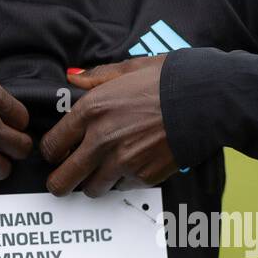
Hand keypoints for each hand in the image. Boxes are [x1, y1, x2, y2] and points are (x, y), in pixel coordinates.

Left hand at [38, 55, 179, 197]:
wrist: (207, 101)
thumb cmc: (169, 80)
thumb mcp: (128, 68)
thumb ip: (95, 77)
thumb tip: (72, 78)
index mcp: (92, 111)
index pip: (52, 145)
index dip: (50, 152)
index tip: (55, 152)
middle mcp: (102, 140)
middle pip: (63, 179)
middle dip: (58, 182)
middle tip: (61, 181)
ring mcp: (123, 162)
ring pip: (91, 189)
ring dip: (92, 182)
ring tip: (99, 172)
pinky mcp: (144, 176)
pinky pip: (122, 186)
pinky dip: (123, 180)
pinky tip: (131, 164)